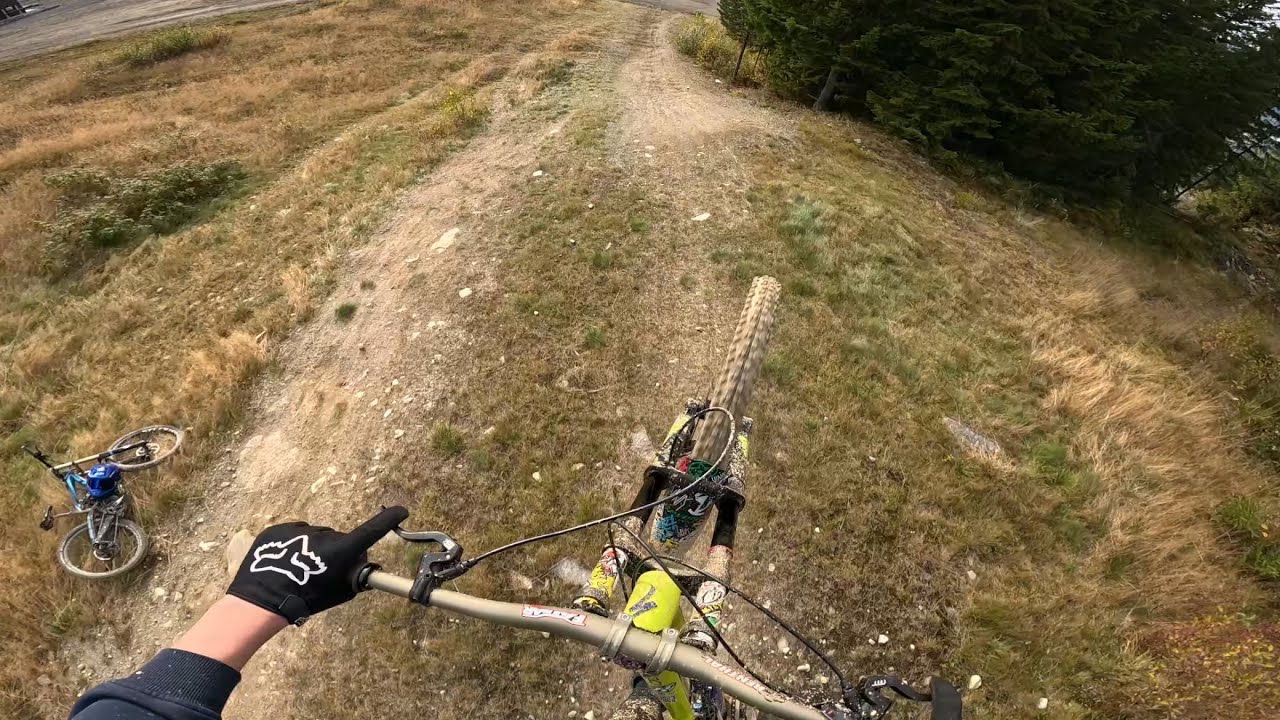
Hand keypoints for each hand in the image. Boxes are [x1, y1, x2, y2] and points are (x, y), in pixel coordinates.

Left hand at [227, 506, 408, 624]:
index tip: (402, 510)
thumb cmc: (306, 601)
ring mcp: (297, 530)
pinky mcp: (277, 530)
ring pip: (315, 536)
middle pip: (338, 538)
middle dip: (337, 551)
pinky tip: (286, 562)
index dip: (389, 520)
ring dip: (314, 548)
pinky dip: (294, 545)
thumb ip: (357, 575)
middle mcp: (321, 535)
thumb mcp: (339, 593)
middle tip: (324, 571)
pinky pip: (294, 534)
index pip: (371, 531)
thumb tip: (365, 562)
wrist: (261, 603)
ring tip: (300, 568)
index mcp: (339, 552)